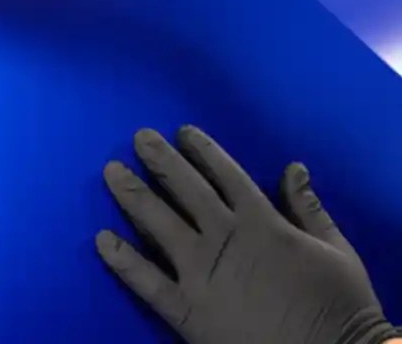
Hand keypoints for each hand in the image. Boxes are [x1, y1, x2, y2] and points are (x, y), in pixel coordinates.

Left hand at [98, 126, 397, 343]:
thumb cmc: (339, 305)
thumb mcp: (335, 249)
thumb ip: (308, 207)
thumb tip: (293, 167)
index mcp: (262, 221)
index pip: (225, 174)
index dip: (202, 151)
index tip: (181, 132)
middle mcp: (224, 238)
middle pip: (185, 189)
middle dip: (160, 160)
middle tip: (138, 137)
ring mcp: (201, 272)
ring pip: (158, 224)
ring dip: (133, 195)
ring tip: (110, 171)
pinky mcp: (186, 308)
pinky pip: (146, 281)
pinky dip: (122, 259)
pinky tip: (101, 240)